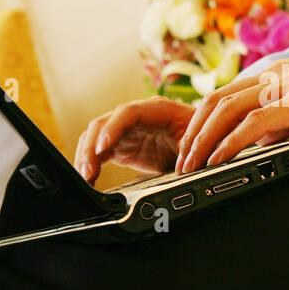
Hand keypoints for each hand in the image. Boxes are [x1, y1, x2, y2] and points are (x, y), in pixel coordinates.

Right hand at [73, 96, 194, 184]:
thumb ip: (189, 147)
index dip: (112, 128)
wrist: (200, 145)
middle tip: (88, 172)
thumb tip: (185, 160)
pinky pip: (98, 152)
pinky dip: (90, 164)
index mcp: (156, 109)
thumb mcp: (199, 141)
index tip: (102, 148)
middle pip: (104, 124)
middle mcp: (136, 116)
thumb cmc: (203, 135)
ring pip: (96, 137)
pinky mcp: (121, 147)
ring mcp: (125, 131)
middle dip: (91, 146)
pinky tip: (88, 180)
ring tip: (85, 179)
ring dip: (86, 157)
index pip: (127, 113)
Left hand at [175, 50, 288, 171]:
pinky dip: (230, 142)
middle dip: (193, 132)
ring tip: (192, 165)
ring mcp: (284, 86)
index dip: (202, 120)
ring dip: (204, 139)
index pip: (226, 94)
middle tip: (181, 161)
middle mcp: (273, 74)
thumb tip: (261, 141)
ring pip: (226, 109)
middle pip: (216, 100)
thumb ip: (284, 118)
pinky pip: (252, 123)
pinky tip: (219, 159)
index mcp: (276, 73)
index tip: (193, 145)